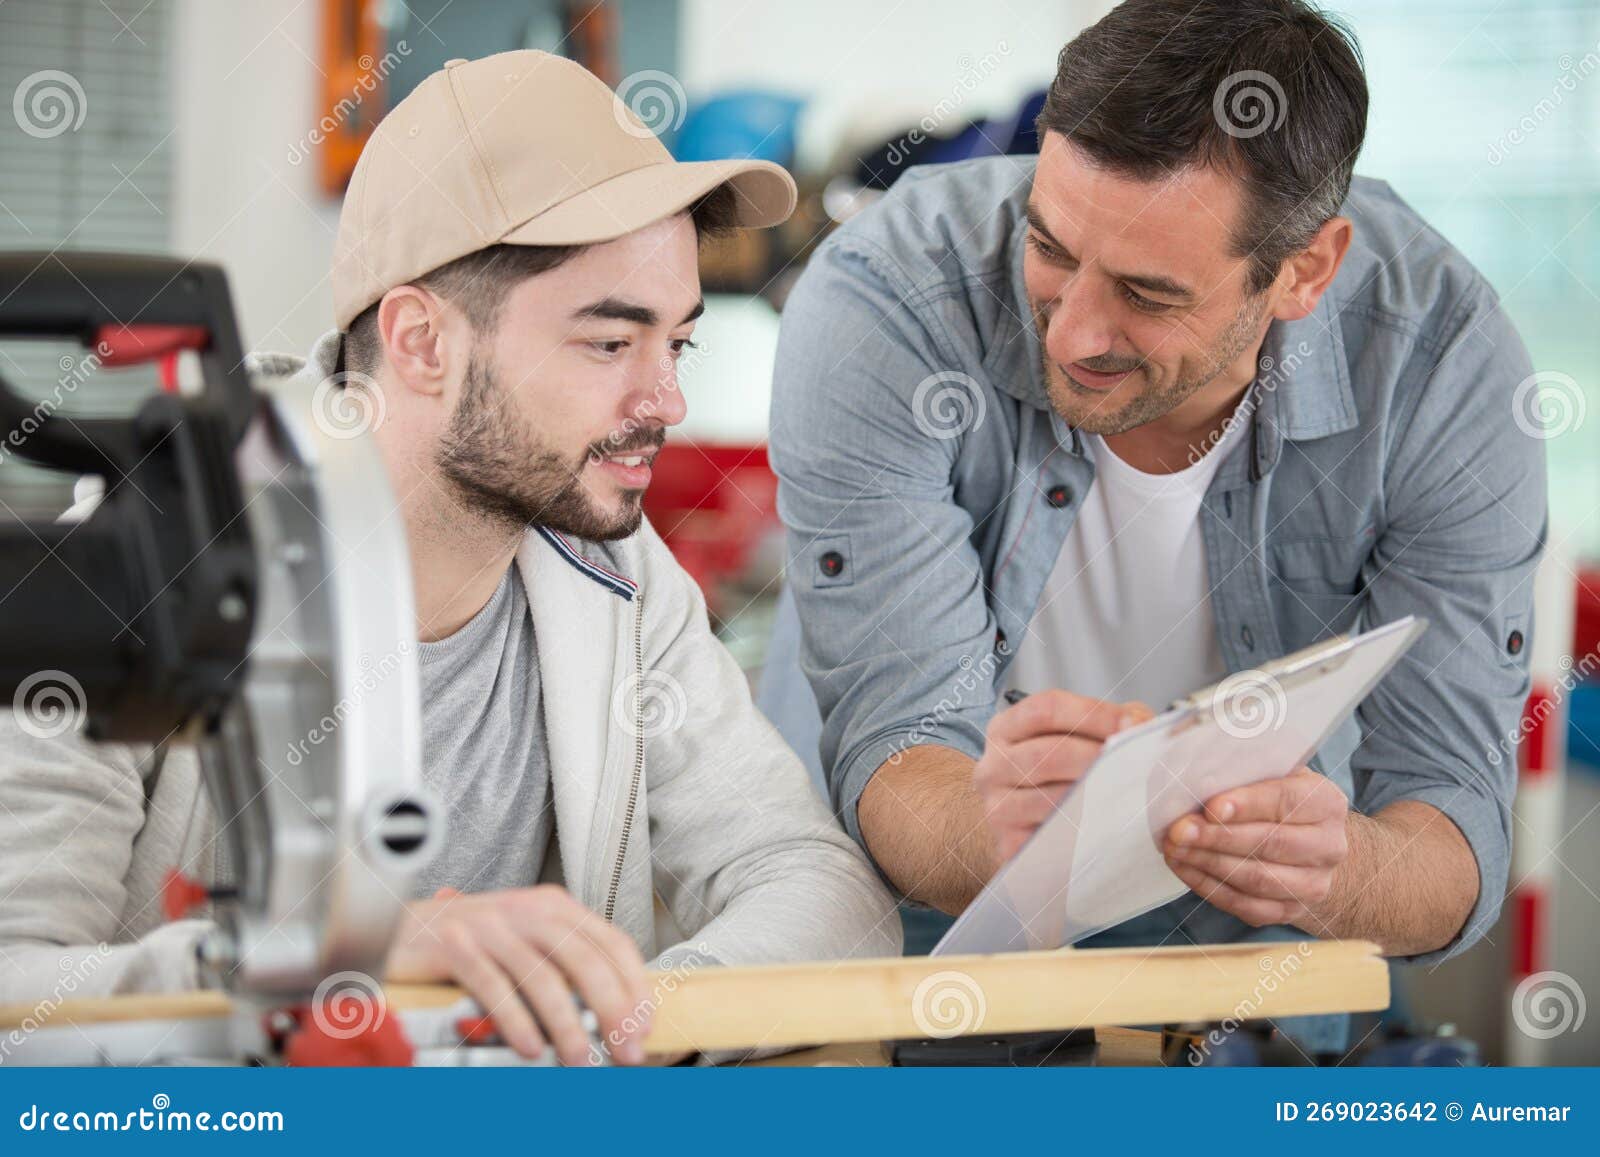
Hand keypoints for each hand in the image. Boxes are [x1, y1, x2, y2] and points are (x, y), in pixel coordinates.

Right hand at [385, 884, 650, 1064]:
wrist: (400, 927)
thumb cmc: (471, 941)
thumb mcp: (527, 941)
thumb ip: (566, 965)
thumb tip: (616, 1013)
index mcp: (555, 906)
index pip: (613, 942)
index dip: (635, 987)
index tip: (645, 1027)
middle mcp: (528, 910)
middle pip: (586, 960)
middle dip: (613, 1011)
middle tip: (625, 1052)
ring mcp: (490, 926)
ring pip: (544, 978)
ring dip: (568, 1025)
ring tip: (579, 1060)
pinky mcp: (454, 946)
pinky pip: (495, 987)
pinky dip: (516, 1021)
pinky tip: (530, 1047)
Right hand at [975, 690, 1153, 861]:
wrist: (1037, 828)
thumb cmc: (1065, 775)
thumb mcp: (1082, 736)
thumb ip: (1114, 721)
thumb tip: (1136, 722)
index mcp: (1006, 729)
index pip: (1045, 709)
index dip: (1092, 714)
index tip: (1130, 724)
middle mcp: (992, 765)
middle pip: (1047, 754)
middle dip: (1096, 757)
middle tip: (1133, 763)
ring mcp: (996, 806)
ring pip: (1050, 797)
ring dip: (1094, 795)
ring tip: (1127, 792)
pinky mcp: (1008, 843)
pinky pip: (1051, 834)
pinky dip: (1084, 828)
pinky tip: (1106, 823)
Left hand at [1162, 767, 1350, 929]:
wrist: (1312, 846)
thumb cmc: (1281, 801)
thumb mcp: (1274, 775)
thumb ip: (1246, 773)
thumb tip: (1198, 775)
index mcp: (1326, 802)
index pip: (1287, 801)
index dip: (1248, 805)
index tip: (1211, 807)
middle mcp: (1328, 846)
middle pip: (1271, 843)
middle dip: (1218, 837)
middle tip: (1179, 831)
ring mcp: (1313, 883)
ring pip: (1258, 878)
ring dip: (1209, 864)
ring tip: (1175, 849)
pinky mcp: (1291, 910)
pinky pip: (1247, 905)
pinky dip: (1211, 888)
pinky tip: (1186, 869)